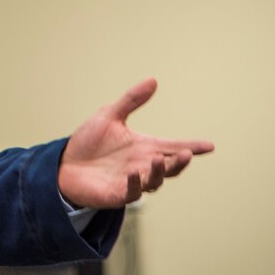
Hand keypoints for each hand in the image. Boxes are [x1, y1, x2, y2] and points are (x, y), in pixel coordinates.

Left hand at [57, 78, 213, 209]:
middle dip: (180, 162)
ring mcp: (132, 181)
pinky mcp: (117, 194)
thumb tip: (153, 80)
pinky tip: (134, 172)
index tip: (210, 145)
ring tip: (159, 158)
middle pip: (170, 167)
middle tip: (187, 153)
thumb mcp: (110, 115)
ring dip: (159, 171)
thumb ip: (131, 101)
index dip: (192, 146)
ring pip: (155, 181)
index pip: (173, 146)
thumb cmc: (89, 142)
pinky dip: (135, 183)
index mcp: (144, 147)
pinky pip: (131, 192)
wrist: (65, 164)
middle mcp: (143, 165)